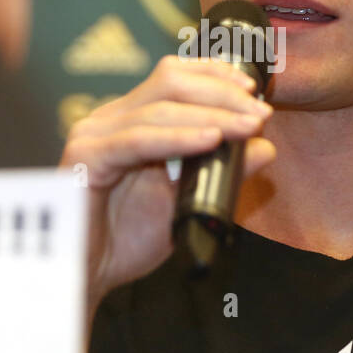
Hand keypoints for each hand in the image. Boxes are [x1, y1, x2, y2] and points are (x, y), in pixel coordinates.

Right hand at [60, 56, 275, 311]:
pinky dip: (178, 138)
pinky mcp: (86, 157)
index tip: (255, 90)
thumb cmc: (126, 240)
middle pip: (170, 82)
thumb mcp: (186, 202)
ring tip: (247, 127)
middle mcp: (110, 120)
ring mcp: (94, 135)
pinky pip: (137, 139)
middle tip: (259, 113)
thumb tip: (266, 148)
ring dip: (211, 115)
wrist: (87, 277)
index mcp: (130, 121)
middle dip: (222, 93)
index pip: (174, 77)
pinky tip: (210, 141)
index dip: (215, 75)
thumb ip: (221, 173)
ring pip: (160, 109)